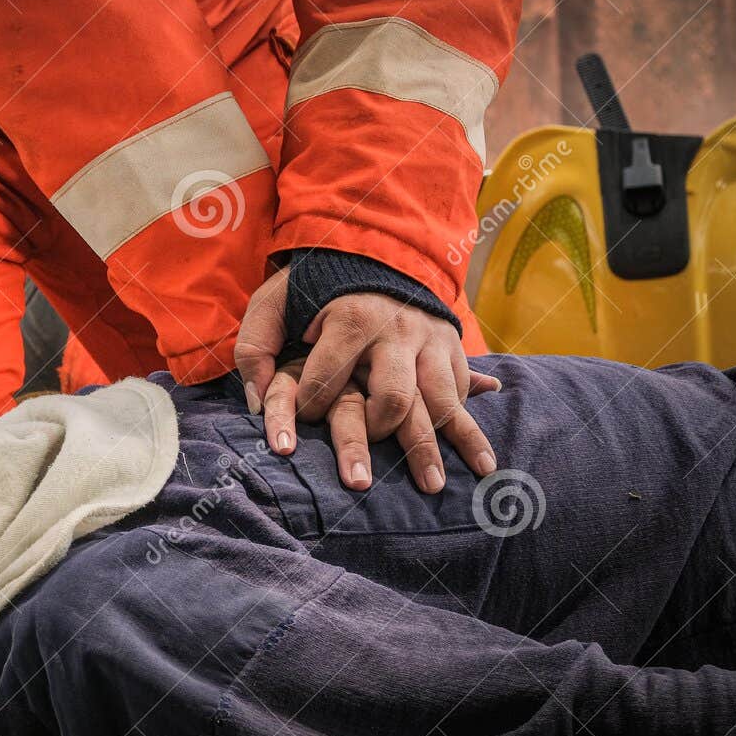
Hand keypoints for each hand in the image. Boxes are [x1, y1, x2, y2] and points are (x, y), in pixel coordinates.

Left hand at [234, 268, 500, 492]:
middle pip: (393, 398)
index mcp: (349, 319)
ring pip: (438, 401)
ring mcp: (428, 339)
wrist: (376, 248)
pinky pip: (460, 392)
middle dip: (376, 440)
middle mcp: (395, 331)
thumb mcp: (275, 301)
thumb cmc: (316, 286)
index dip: (306, 412)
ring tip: (434, 487)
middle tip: (361, 475)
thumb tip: (255, 400)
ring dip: (436, 447)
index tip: (300, 424)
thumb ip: (256, 346)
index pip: (326, 382)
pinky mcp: (451, 345)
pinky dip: (469, 428)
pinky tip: (481, 462)